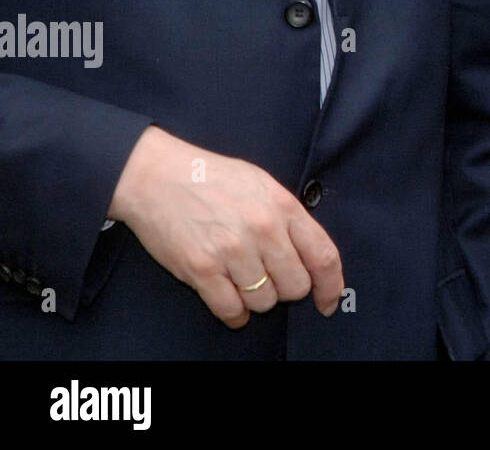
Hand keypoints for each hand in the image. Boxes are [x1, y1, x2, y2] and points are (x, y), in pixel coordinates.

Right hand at [108, 125, 343, 328]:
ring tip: (244, 280)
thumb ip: (288, 216)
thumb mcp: (262, 185)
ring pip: (265, 301)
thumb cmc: (213, 178)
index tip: (328, 301)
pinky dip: (235, 313)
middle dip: (287, 288)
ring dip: (258, 299)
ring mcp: (232, 251)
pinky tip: (231, 300)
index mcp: (283, 206)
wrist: (158, 177)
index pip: (323, 255)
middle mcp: (263, 230)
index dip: (332, 285)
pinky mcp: (201, 270)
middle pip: (296, 286)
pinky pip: (231, 310)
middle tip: (271, 277)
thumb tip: (308, 251)